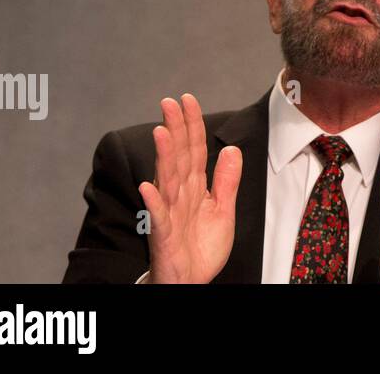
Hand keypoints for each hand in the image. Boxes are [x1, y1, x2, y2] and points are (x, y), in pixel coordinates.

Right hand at [137, 93, 241, 283]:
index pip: (194, 149)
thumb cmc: (201, 247)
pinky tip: (148, 186)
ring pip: (167, 180)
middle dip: (175, 129)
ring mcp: (170, 213)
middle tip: (169, 102)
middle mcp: (179, 195)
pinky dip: (153, 202)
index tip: (187, 100)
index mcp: (194, 187)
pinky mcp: (164, 235)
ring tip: (161, 132)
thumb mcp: (223, 209)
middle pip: (178, 157)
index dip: (192, 125)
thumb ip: (227, 180)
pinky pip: (159, 217)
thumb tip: (232, 149)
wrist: (190, 281)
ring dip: (164, 156)